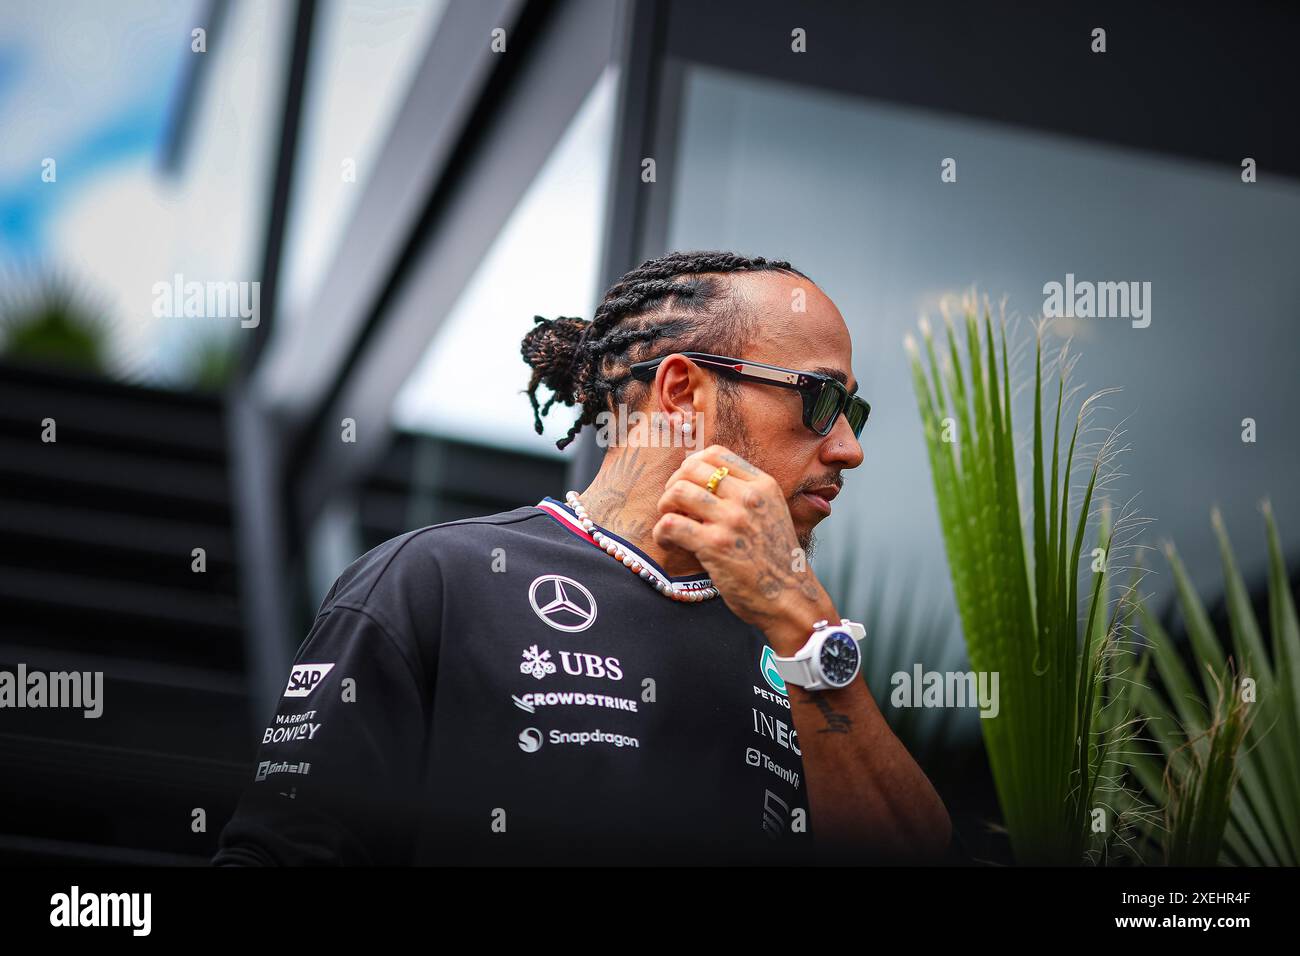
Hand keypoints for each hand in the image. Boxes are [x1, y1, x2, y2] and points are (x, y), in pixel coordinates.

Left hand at [652, 445, 834, 644]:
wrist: (791, 598)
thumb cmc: (776, 561)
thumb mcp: (771, 514)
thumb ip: (745, 496)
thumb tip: (704, 482)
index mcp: (762, 486)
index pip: (716, 454)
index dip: (691, 465)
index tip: (686, 484)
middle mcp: (748, 497)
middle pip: (691, 469)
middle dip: (673, 484)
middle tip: (672, 505)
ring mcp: (731, 520)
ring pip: (678, 492)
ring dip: (665, 507)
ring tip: (670, 523)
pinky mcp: (715, 545)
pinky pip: (670, 524)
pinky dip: (661, 533)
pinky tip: (669, 544)